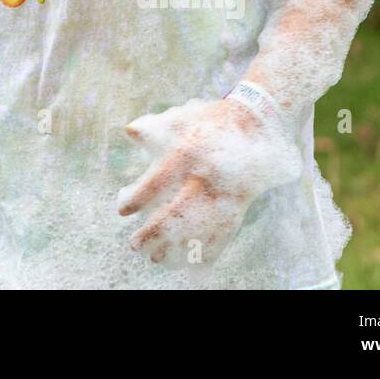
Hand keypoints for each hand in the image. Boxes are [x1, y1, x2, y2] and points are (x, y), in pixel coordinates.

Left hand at [116, 97, 302, 268]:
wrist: (255, 124)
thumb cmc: (209, 121)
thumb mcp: (180, 117)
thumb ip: (153, 126)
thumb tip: (129, 131)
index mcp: (188, 152)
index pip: (158, 182)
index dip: (138, 198)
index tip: (123, 211)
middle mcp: (206, 176)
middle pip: (178, 212)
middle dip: (154, 233)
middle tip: (135, 245)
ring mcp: (225, 192)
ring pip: (199, 230)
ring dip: (177, 248)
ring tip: (156, 258)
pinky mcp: (240, 204)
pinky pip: (223, 233)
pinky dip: (207, 250)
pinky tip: (191, 261)